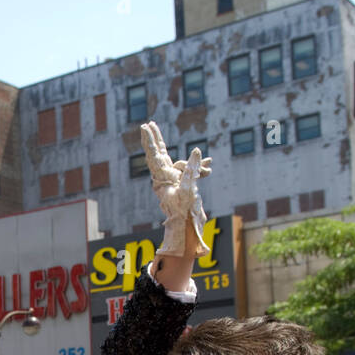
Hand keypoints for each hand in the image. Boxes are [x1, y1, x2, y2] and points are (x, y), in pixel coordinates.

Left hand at [140, 121, 210, 256]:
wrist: (186, 229)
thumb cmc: (184, 214)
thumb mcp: (190, 190)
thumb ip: (193, 170)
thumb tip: (197, 151)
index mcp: (162, 178)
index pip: (154, 155)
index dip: (151, 140)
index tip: (145, 127)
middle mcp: (165, 177)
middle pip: (159, 154)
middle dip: (157, 139)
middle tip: (148, 124)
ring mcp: (173, 180)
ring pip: (182, 164)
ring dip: (196, 164)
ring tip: (208, 168)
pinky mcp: (182, 184)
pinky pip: (190, 171)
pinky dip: (199, 169)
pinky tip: (209, 169)